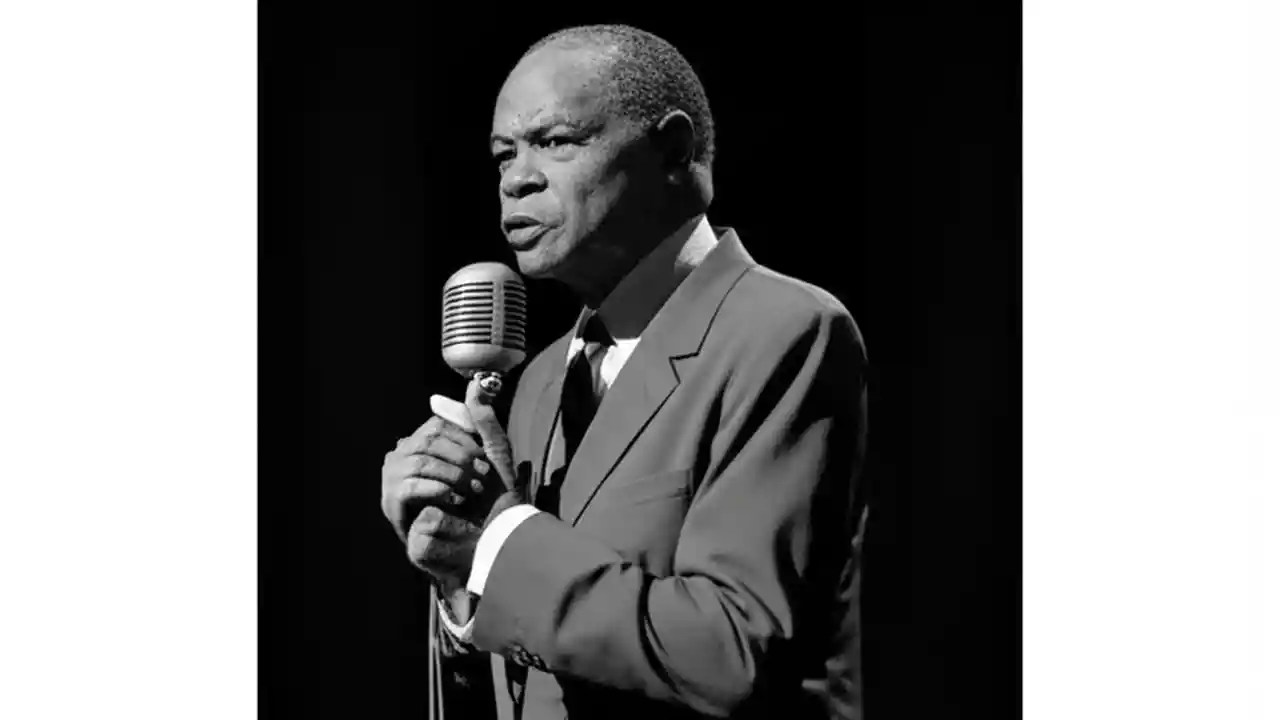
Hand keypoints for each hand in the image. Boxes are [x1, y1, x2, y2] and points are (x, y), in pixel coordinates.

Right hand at [380, 373, 523, 586]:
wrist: (489, 545)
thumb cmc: (492, 503)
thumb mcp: (493, 456)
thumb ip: (483, 420)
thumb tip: (474, 382)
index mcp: (426, 446)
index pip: (437, 425)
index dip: (464, 440)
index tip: (483, 461)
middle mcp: (404, 460)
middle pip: (426, 440)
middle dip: (460, 457)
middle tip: (481, 477)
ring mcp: (395, 484)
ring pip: (417, 460)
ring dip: (452, 474)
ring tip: (471, 490)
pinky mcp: (393, 508)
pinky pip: (407, 485)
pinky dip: (437, 488)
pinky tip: (455, 499)